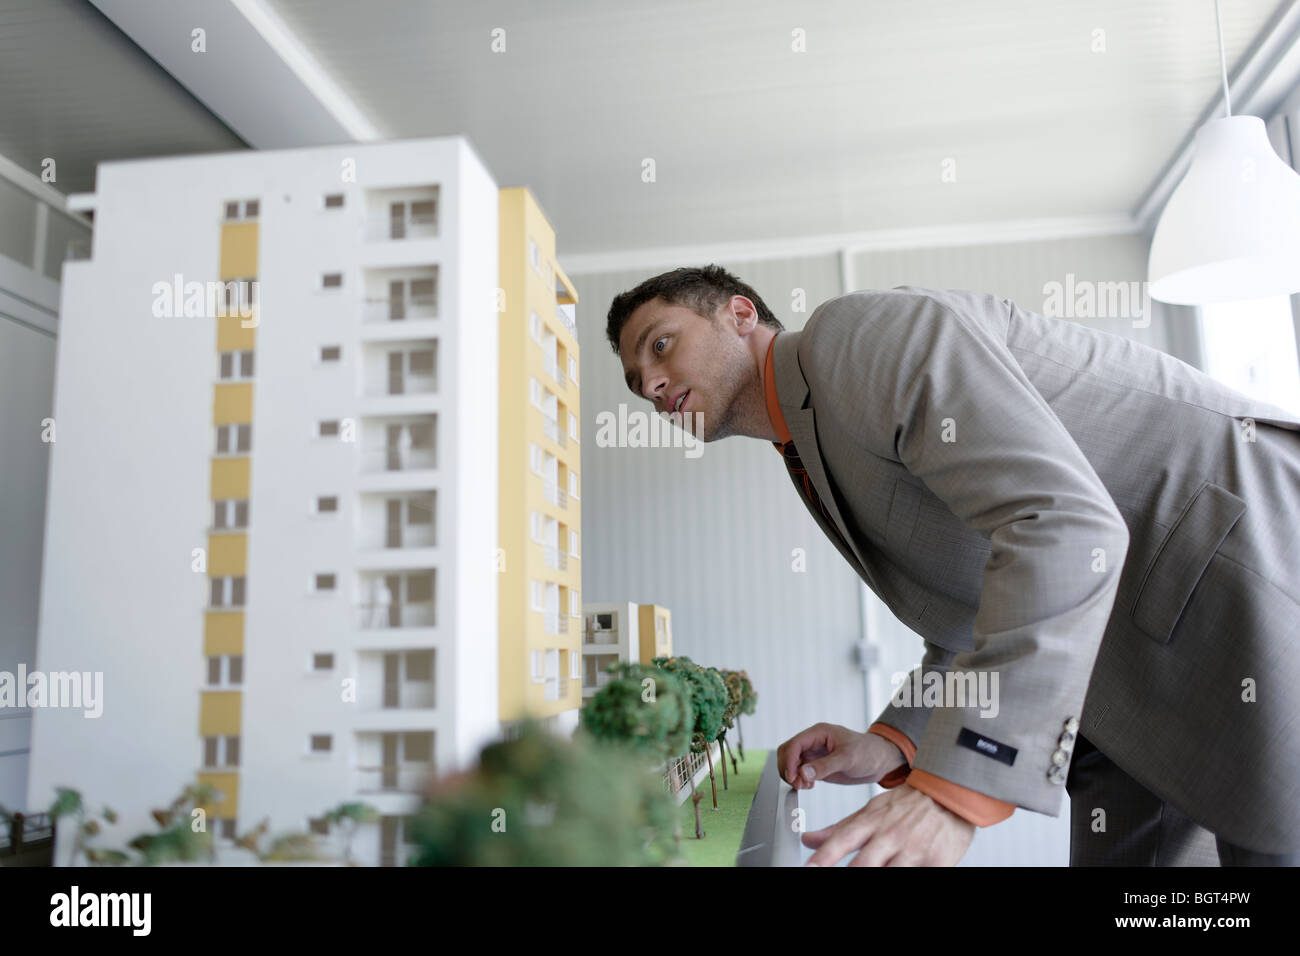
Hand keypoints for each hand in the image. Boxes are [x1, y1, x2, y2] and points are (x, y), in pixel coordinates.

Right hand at [777, 722, 905, 790]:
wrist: (880, 761)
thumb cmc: (868, 752)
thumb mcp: (848, 759)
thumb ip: (825, 766)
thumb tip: (802, 773)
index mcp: (819, 733)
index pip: (794, 744)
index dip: (789, 761)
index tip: (792, 777)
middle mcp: (813, 742)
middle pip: (787, 752)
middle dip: (787, 768)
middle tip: (797, 784)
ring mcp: (814, 754)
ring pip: (791, 763)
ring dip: (792, 775)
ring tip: (804, 786)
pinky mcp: (817, 765)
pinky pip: (799, 771)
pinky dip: (798, 780)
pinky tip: (808, 785)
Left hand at [802, 783, 975, 865]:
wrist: (949, 794)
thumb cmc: (908, 805)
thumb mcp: (871, 811)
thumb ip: (839, 829)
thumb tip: (808, 839)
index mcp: (872, 822)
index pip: (842, 840)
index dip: (824, 856)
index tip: (810, 867)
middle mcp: (891, 836)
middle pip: (864, 864)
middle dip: (850, 874)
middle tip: (827, 877)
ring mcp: (913, 850)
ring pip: (889, 873)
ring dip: (876, 875)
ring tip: (876, 870)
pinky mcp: (936, 862)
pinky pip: (915, 876)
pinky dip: (906, 875)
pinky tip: (898, 871)